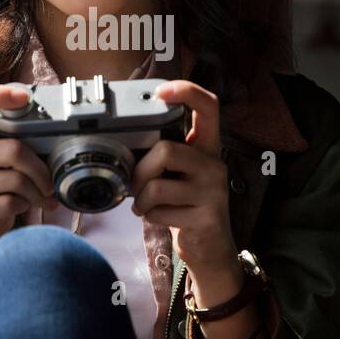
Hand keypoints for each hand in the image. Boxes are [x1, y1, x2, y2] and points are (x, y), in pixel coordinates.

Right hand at [0, 85, 56, 248]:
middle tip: (50, 180)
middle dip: (40, 168)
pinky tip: (22, 205)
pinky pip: (8, 203)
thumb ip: (11, 137)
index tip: (25, 96)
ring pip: (14, 181)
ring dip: (36, 191)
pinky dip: (24, 205)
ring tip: (41, 196)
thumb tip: (51, 124)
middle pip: (11, 150)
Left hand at [128, 80, 234, 271]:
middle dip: (141, 170)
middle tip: (135, 186)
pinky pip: (161, 211)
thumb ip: (165, 152)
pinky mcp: (206, 217)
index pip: (208, 106)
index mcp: (207, 146)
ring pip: (159, 185)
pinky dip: (150, 216)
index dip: (186, 91)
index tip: (160, 91)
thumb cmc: (185, 203)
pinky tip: (158, 218)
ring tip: (143, 205)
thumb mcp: (180, 172)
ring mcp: (213, 191)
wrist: (210, 247)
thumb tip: (125, 139)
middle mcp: (214, 164)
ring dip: (142, 199)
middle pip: (167, 150)